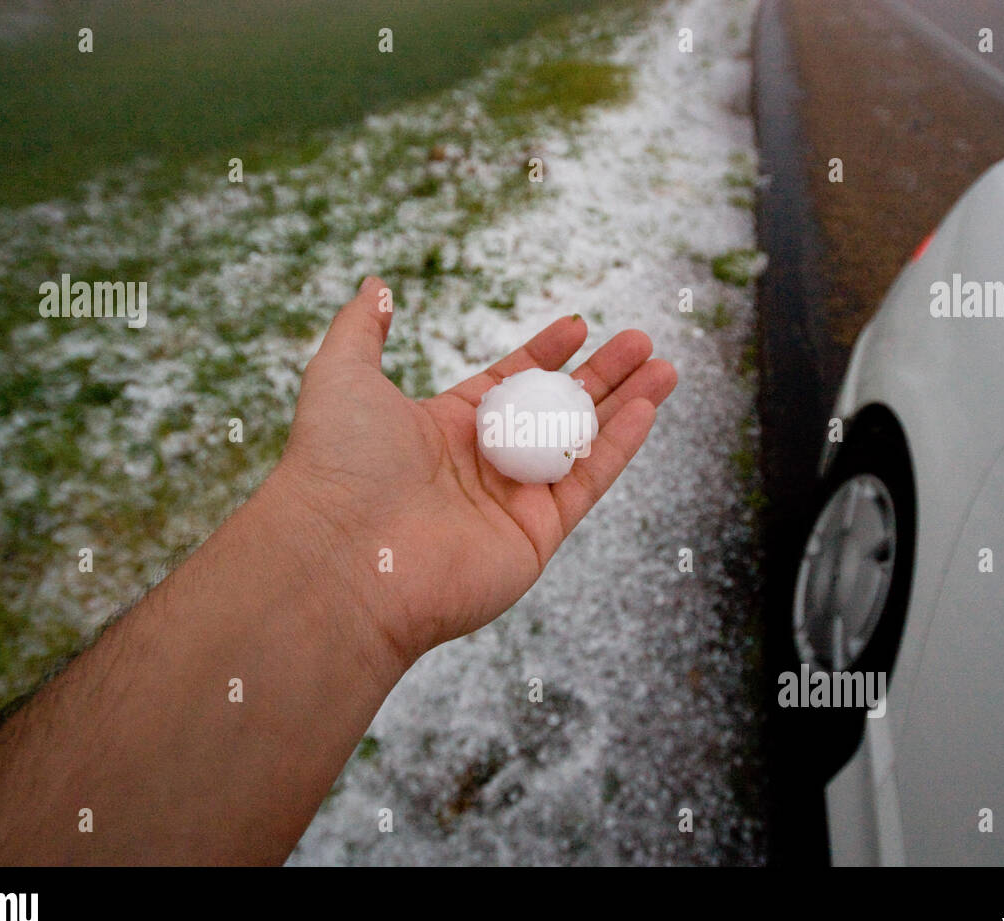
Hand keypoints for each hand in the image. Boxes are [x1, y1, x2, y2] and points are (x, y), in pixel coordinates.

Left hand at [272, 276, 676, 671]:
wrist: (344, 554)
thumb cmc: (338, 462)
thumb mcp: (342, 373)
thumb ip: (363, 326)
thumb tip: (373, 283)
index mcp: (443, 429)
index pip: (508, 383)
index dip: (545, 353)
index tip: (578, 324)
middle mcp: (482, 465)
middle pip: (555, 408)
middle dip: (601, 374)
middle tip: (641, 341)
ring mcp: (511, 502)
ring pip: (582, 442)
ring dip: (626, 404)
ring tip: (665, 366)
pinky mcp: (535, 536)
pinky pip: (587, 481)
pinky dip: (620, 444)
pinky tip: (648, 407)